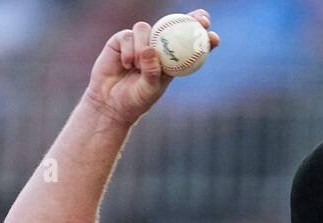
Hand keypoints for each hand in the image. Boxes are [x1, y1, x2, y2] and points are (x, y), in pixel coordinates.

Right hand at [85, 10, 219, 126]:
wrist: (109, 102)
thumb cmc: (134, 101)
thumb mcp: (148, 90)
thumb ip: (151, 72)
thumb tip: (151, 49)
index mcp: (171, 61)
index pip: (189, 46)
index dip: (202, 38)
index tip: (213, 37)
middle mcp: (157, 48)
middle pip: (175, 25)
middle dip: (191, 18)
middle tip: (200, 19)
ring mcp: (140, 42)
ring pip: (146, 28)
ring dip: (143, 46)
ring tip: (137, 67)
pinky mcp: (122, 40)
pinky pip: (128, 35)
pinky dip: (128, 50)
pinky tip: (127, 64)